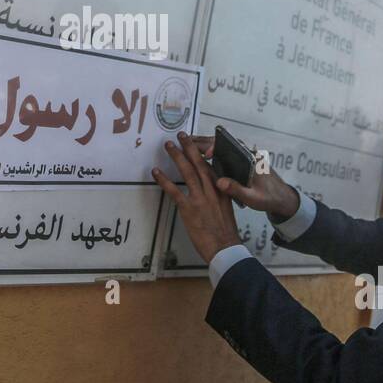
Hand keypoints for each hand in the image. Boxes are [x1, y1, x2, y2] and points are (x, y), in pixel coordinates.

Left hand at [152, 131, 241, 264]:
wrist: (224, 247)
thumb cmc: (225, 232)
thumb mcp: (226, 209)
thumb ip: (218, 197)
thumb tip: (211, 191)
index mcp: (222, 190)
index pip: (211, 167)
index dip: (203, 153)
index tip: (196, 143)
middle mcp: (212, 190)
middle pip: (199, 164)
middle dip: (190, 147)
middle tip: (181, 135)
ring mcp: (200, 198)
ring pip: (187, 172)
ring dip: (177, 156)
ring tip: (168, 145)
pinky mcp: (189, 208)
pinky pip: (174, 191)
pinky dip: (164, 180)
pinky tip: (155, 172)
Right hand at [190, 134, 300, 218]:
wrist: (281, 197)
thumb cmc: (269, 197)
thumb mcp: (253, 197)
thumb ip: (237, 190)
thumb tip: (220, 183)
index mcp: (250, 159)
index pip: (230, 147)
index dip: (215, 148)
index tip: (206, 154)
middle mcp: (246, 153)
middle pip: (221, 142)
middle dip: (203, 141)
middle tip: (185, 140)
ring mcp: (242, 155)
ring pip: (220, 145)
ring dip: (204, 144)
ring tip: (187, 145)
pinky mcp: (239, 160)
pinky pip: (222, 151)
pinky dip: (209, 150)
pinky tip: (198, 154)